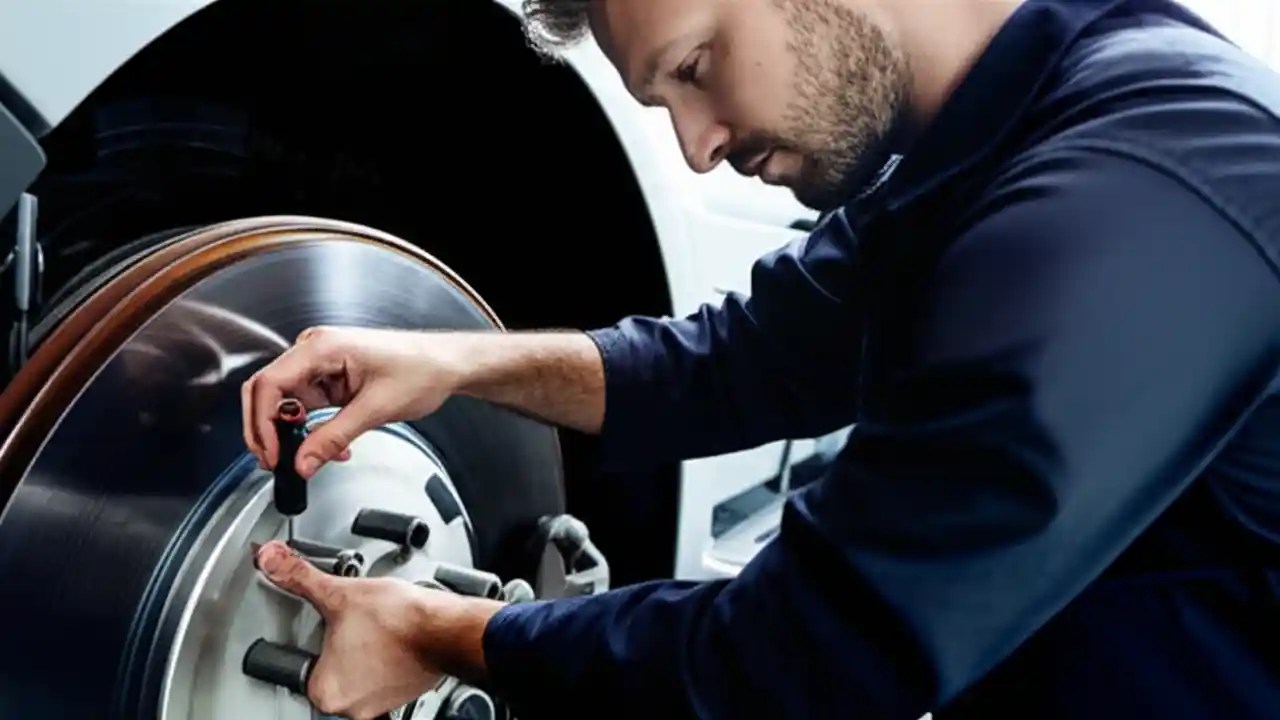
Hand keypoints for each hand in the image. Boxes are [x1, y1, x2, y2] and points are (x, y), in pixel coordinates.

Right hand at [242, 325, 466, 477]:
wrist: (447, 365)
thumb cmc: (422, 369)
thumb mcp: (375, 409)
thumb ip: (333, 438)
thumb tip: (302, 462)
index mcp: (322, 347)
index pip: (269, 384)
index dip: (262, 423)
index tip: (270, 454)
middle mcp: (315, 350)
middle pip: (268, 393)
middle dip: (270, 431)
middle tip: (277, 462)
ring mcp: (321, 364)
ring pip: (287, 404)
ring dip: (296, 435)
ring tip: (316, 457)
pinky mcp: (331, 378)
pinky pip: (308, 407)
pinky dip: (314, 430)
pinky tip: (332, 446)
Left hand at [254, 540, 501, 719]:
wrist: (448, 628)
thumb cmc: (400, 621)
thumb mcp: (339, 592)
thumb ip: (299, 577)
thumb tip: (270, 559)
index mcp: (326, 691)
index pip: (300, 665)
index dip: (311, 637)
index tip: (324, 625)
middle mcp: (351, 707)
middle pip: (330, 669)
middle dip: (338, 644)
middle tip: (351, 623)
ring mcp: (380, 704)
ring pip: (358, 672)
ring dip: (362, 651)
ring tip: (372, 627)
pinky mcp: (403, 693)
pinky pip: (382, 674)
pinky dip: (384, 656)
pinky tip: (390, 636)